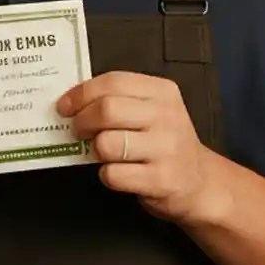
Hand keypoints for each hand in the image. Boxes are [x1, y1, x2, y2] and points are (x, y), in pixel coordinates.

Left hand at [57, 71, 218, 224]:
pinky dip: (107, 174)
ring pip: (106, 144)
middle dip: (82, 121)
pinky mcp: (160, 179)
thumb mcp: (153, 110)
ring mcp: (166, 148)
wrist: (199, 182)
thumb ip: (120, 100)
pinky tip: (118, 172)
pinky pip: (113, 174)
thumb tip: (73, 101)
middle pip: (106, 110)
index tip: (65, 106)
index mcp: (162, 92)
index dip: (81, 93)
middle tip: (78, 130)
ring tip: (104, 152)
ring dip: (96, 150)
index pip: (113, 82)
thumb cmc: (164, 143)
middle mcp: (167, 116)